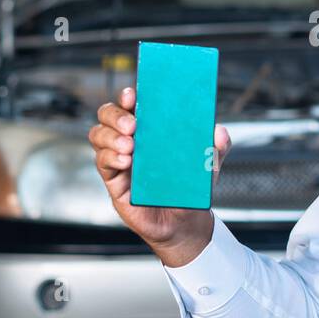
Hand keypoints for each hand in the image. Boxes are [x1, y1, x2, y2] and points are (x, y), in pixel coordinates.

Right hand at [88, 86, 231, 266]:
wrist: (183, 223)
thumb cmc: (190, 188)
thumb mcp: (209, 165)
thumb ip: (218, 148)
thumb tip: (220, 132)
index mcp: (150, 128)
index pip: (132, 104)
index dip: (128, 96)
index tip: (133, 94)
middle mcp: (131, 138)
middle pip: (108, 114)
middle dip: (116, 115)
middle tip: (133, 125)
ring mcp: (119, 158)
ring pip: (98, 135)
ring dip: (111, 137)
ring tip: (130, 146)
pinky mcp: (113, 179)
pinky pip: (102, 162)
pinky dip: (110, 158)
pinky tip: (126, 162)